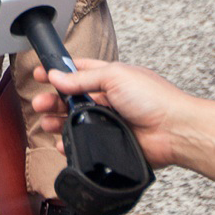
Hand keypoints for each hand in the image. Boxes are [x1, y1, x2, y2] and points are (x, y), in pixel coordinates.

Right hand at [31, 58, 188, 171]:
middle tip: (39, 103)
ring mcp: (109, 121)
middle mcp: (109, 99)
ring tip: (46, 122)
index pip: (78, 71)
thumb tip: (57, 76)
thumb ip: (83, 78)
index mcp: (110, 77)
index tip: (41, 73)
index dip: (58, 72)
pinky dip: (70, 143)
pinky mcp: (110, 143)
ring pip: (75, 121)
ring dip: (57, 121)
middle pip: (72, 98)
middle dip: (52, 99)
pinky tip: (62, 142)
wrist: (175, 130)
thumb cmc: (155, 98)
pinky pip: (85, 143)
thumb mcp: (115, 76)